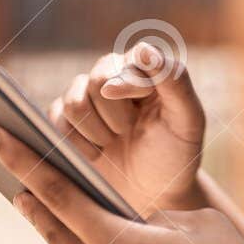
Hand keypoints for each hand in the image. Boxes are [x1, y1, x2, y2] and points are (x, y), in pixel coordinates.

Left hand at [0, 122, 243, 243]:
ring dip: (63, 237)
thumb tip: (133, 226)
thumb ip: (151, 217)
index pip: (56, 192)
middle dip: (32, 202)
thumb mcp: (192, 224)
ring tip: (52, 216)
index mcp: (115, 243)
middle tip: (14, 180)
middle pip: (53, 232)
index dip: (22, 160)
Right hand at [47, 42, 206, 215]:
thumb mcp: (187, 120)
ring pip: (73, 101)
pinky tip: (95, 154)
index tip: (133, 117)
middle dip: (114, 116)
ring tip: (112, 143)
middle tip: (127, 132)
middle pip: (97, 78)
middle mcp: (115, 74)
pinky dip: (76, 143)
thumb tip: (145, 49)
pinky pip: (55, 120)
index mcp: (146, 70)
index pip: (131, 59)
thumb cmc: (175, 155)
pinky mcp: (65, 117)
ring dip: (95, 131)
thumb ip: (175, 82)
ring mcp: (87, 95)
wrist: (150, 195)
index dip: (128, 86)